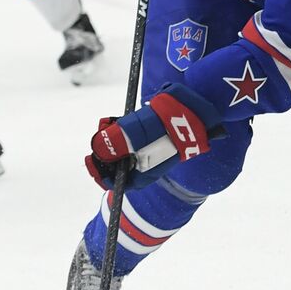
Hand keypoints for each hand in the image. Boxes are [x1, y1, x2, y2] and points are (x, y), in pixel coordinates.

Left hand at [85, 83, 221, 189]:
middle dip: (105, 151)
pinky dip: (126, 129)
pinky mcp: (156, 135)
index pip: (118, 182)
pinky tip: (123, 118)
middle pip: (120, 164)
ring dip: (114, 137)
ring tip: (109, 122)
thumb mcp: (140, 130)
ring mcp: (153, 149)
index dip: (101, 174)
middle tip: (100, 133)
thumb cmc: (172, 122)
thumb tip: (97, 151)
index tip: (90, 159)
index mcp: (146, 172)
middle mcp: (148, 164)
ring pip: (126, 149)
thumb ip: (118, 141)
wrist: (200, 106)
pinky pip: (135, 137)